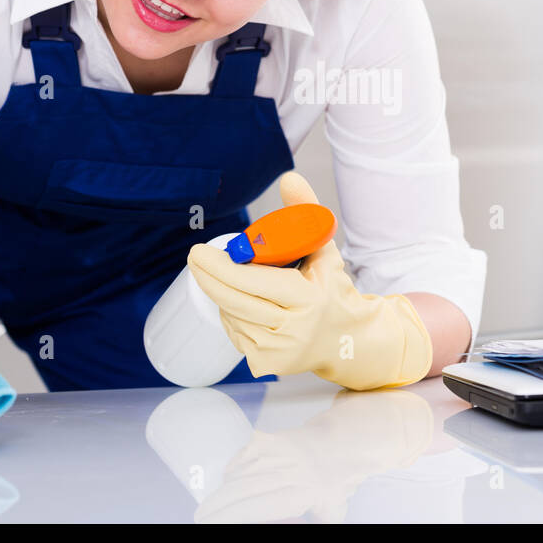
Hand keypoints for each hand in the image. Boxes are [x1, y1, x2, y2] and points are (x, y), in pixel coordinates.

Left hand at [187, 172, 431, 390]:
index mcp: (309, 299)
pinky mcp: (268, 366)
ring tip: (229, 281)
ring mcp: (279, 352)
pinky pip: (236, 334)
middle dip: (208, 278)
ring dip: (223, 297)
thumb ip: (307, 212)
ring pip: (232, 317)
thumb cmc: (333, 290)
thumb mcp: (325, 250)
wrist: (348, 341)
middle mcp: (294, 330)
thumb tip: (288, 177)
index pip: (254, 282)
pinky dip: (233, 317)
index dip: (220, 267)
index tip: (198, 252)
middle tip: (194, 259)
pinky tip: (244, 307)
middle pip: (235, 301)